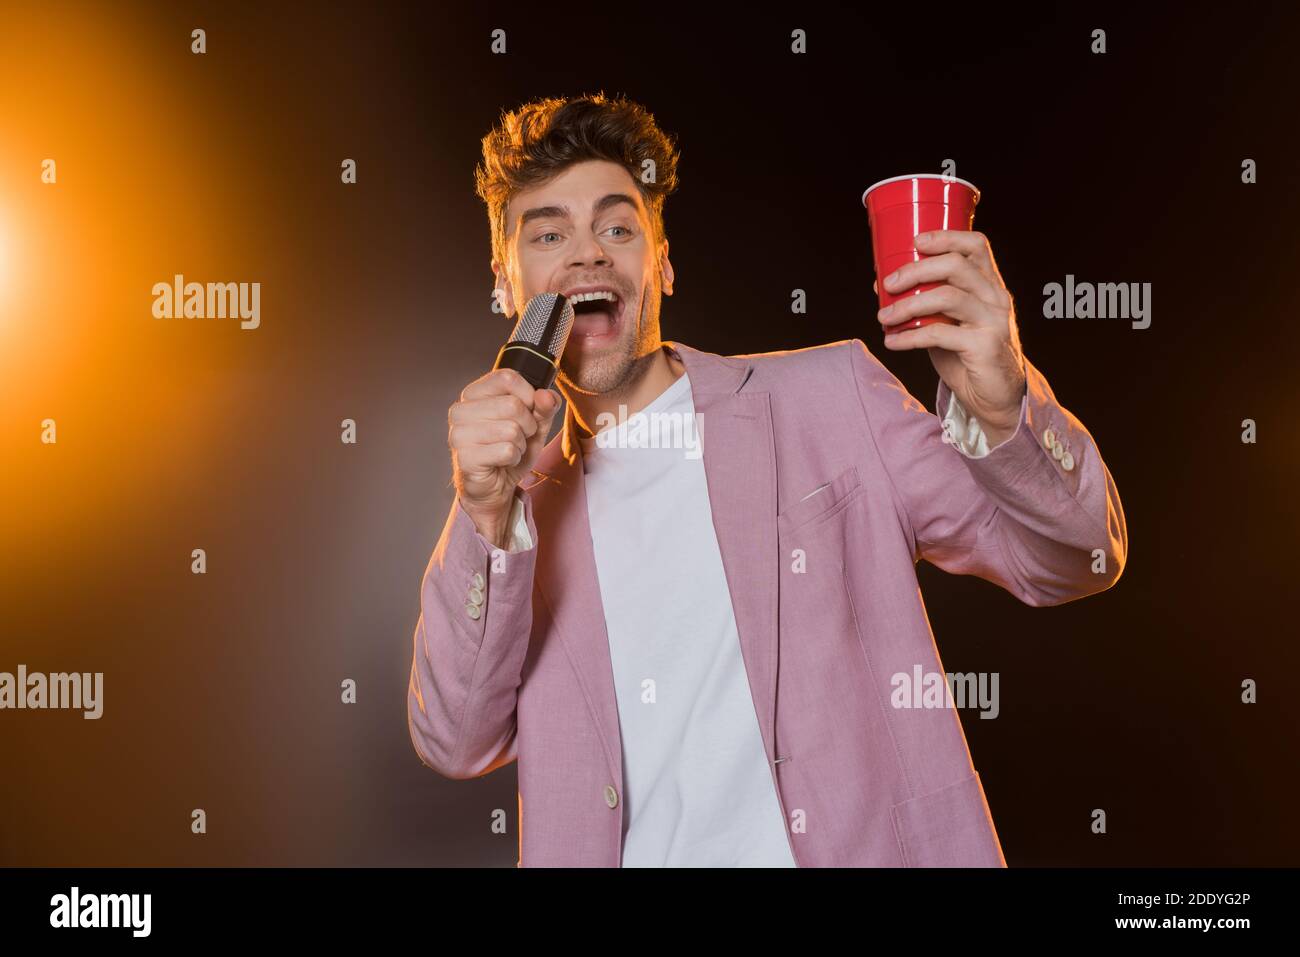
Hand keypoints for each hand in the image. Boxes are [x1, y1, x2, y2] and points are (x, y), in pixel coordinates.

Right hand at [448, 368, 561, 545]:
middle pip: (513, 405)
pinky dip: (513, 458)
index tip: (528, 410)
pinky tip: (503, 461)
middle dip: (527, 425)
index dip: (528, 394)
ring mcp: (458, 434)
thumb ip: (544, 407)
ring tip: (510, 449)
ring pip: (511, 429)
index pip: (507, 377)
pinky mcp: (464, 457)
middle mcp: (460, 410)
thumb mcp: (534, 425)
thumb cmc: (510, 449)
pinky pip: (506, 451)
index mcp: (474, 394)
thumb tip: (547, 395)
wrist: (494, 486)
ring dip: (520, 444)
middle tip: (518, 437)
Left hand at [874, 230, 1027, 442]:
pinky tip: (893, 341)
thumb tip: (884, 284)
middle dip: (916, 270)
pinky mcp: (985, 346)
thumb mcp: (948, 323)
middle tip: (889, 283)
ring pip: (947, 297)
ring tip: (884, 317)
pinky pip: (939, 334)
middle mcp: (996, 298)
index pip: (976, 246)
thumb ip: (925, 304)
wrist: (997, 397)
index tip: (915, 241)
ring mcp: (993, 321)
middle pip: (956, 265)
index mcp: (990, 285)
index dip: (946, 237)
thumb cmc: (968, 357)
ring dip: (908, 305)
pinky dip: (909, 336)